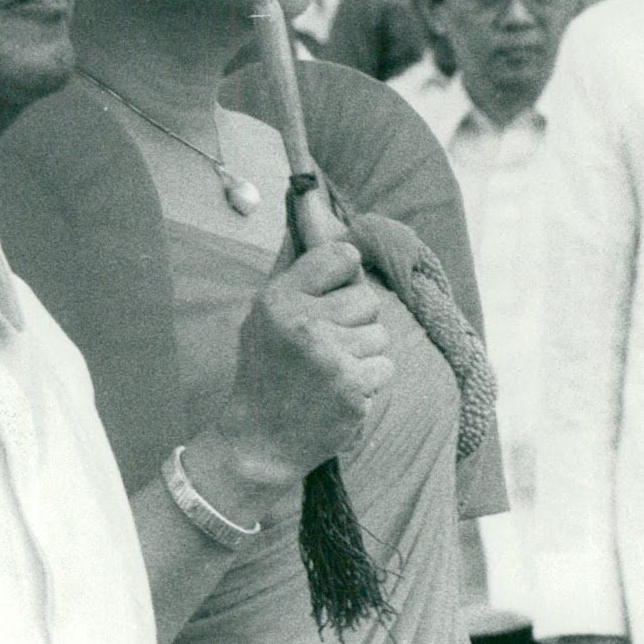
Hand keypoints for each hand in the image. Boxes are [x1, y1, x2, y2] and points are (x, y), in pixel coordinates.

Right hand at [200, 240, 393, 495]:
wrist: (258, 440)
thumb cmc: (264, 371)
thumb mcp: (263, 314)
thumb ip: (294, 267)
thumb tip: (310, 203)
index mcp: (279, 298)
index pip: (340, 256)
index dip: (344, 274)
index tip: (332, 294)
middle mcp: (303, 322)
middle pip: (367, 298)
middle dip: (355, 321)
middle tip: (325, 345)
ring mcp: (329, 355)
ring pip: (380, 334)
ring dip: (363, 353)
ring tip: (331, 370)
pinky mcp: (351, 387)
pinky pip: (385, 366)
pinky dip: (369, 380)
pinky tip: (340, 390)